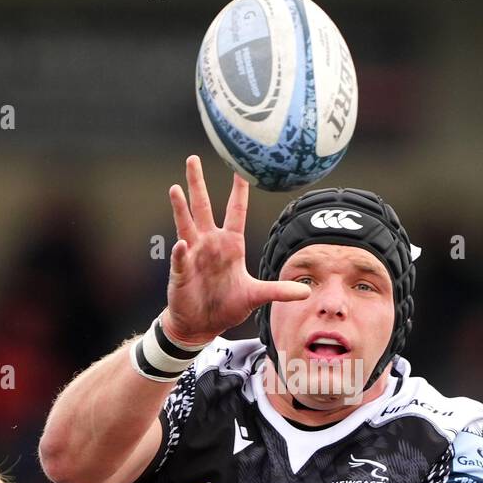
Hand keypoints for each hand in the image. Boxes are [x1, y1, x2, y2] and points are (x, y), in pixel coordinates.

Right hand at [162, 155, 308, 344]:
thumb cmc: (226, 306)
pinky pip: (180, 259)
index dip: (239, 190)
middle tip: (193, 158)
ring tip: (176, 188)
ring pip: (185, 224)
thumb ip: (278, 290)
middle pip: (203, 207)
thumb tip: (306, 292)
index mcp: (230, 245)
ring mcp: (192, 256)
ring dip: (181, 207)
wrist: (201, 324)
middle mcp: (209, 244)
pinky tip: (180, 244)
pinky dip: (180, 252)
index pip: (236, 211)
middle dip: (198, 183)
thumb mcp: (256, 296)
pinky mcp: (181, 273)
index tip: (241, 168)